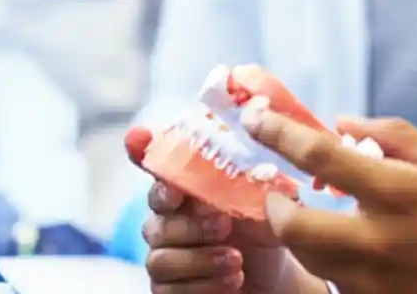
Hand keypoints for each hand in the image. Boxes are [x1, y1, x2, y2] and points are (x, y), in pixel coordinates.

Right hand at [125, 127, 319, 293]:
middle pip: (156, 217)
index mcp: (188, 187)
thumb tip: (262, 168)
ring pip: (160, 258)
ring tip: (236, 260)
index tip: (141, 139)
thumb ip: (257, 183)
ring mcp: (165, 255)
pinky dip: (202, 285)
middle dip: (190, 223)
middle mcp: (168, 218)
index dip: (142, 149)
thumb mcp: (269, 204)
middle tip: (224, 225)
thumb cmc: (264, 231)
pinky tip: (231, 280)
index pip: (157, 165)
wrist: (276, 277)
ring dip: (199, 259)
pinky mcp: (168, 289)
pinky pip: (167, 289)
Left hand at [243, 111, 416, 293]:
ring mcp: (374, 283)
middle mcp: (379, 242)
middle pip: (292, 224)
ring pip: (309, 258)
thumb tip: (343, 122)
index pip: (319, 155)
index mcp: (400, 194)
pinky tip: (356, 250)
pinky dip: (334, 262)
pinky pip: (336, 282)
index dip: (278, 131)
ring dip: (301, 234)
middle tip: (278, 193)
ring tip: (317, 218)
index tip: (255, 115)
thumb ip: (396, 136)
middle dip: (274, 205)